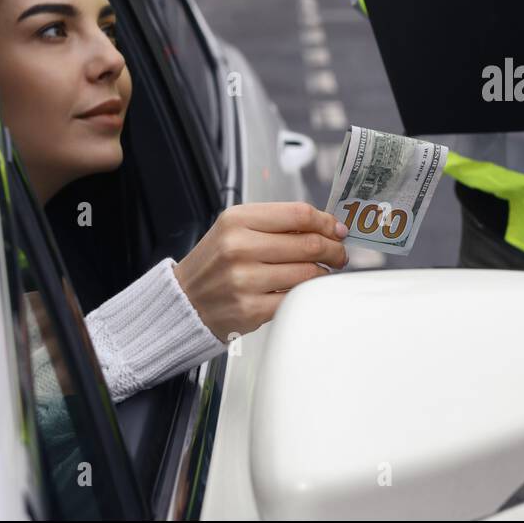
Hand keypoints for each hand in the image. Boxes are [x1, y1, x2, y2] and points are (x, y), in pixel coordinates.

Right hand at [172, 202, 348, 341]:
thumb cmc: (216, 263)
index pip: (299, 214)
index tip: (337, 229)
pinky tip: (304, 289)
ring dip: (323, 273)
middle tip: (339, 254)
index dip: (326, 222)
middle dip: (333, 249)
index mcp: (237, 220)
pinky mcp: (251, 309)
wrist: (184, 301)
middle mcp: (239, 247)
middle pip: (309, 243)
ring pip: (308, 273)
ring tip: (323, 272)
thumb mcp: (236, 229)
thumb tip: (327, 226)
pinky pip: (295, 298)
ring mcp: (244, 279)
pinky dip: (306, 294)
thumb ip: (277, 224)